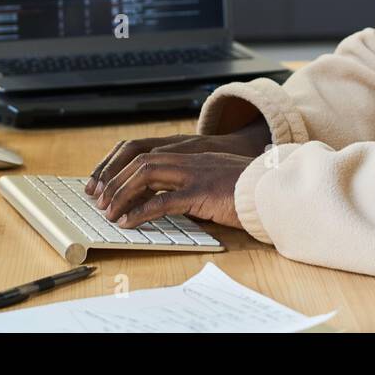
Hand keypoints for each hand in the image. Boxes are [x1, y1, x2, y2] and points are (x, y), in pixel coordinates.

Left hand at [85, 120, 270, 195]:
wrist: (276, 189)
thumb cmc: (249, 190)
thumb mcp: (216, 182)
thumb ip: (192, 185)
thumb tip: (164, 201)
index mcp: (193, 155)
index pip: (146, 152)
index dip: (121, 166)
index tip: (104, 184)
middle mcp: (191, 158)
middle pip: (140, 160)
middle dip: (114, 179)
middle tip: (98, 199)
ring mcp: (196, 173)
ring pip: (147, 174)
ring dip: (122, 193)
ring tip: (109, 212)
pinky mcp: (203, 192)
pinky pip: (165, 200)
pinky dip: (142, 211)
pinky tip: (129, 222)